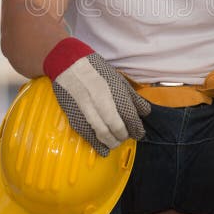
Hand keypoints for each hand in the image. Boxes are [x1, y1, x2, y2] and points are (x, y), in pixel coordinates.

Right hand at [43, 37, 150, 155]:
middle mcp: (103, 101)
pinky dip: (97, 145)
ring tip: (116, 142)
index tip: (139, 133)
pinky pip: (87, 135)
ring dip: (112, 142)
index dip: (137, 128)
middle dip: (124, 136)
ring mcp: (88, 109)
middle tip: (126, 137)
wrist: (68, 64)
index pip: (131, 116)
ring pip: (103, 134)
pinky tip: (103, 150)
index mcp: (116, 91)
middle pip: (118, 127)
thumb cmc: (96, 70)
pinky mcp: (75, 115)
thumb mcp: (119, 79)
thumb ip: (133, 97)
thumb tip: (145, 112)